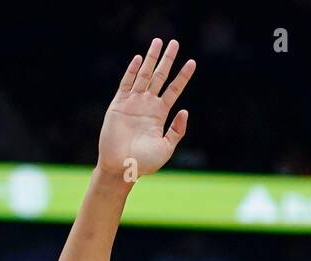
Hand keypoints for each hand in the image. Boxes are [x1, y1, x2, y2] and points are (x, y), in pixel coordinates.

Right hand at [97, 38, 195, 180]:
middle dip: (167, 59)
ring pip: (144, 75)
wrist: (122, 167)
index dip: (183, 76)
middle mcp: (147, 104)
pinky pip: (126, 84)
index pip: (174, 89)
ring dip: (151, 59)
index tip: (192, 62)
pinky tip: (140, 59)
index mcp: (160, 114)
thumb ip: (177, 130)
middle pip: (160, 76)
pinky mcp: (119, 104)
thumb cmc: (145, 162)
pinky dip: (133, 71)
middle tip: (174, 42)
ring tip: (158, 42)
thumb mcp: (167, 147)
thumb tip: (184, 110)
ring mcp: (133, 102)